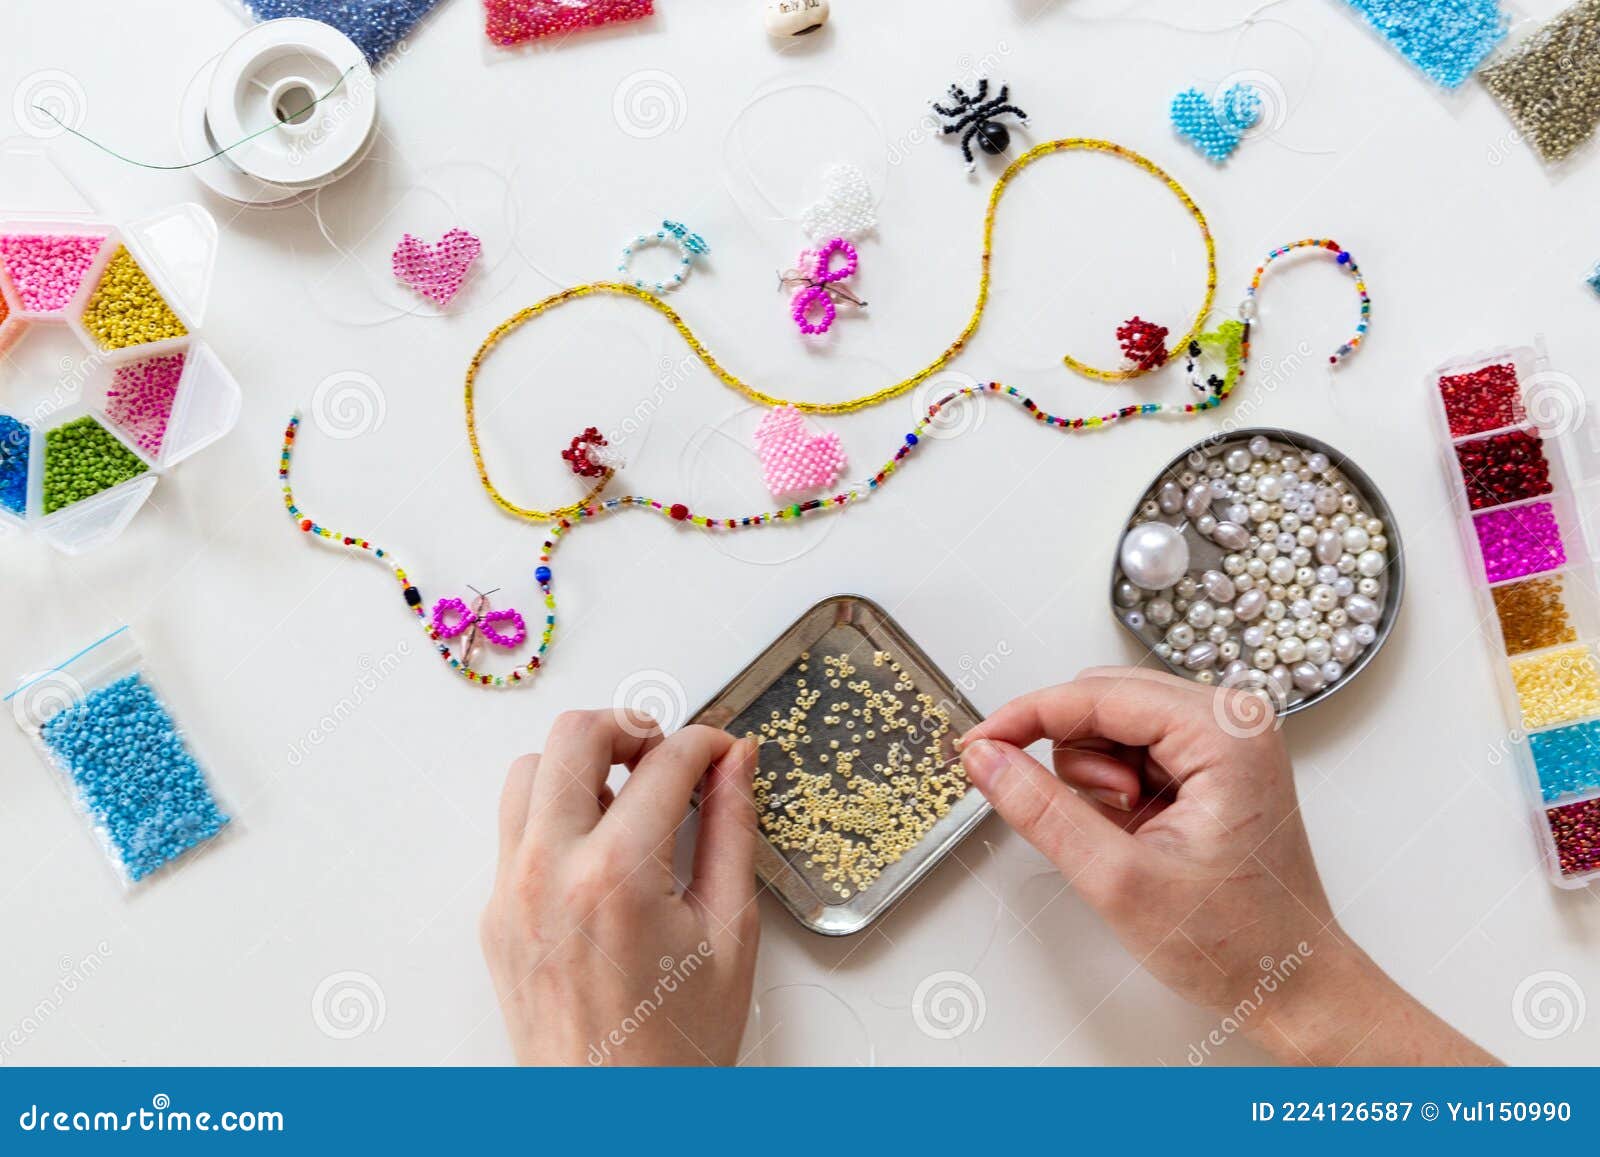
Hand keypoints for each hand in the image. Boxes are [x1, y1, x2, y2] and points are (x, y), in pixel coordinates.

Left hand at [481, 710, 759, 1065]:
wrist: (613, 1119)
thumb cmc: (676, 1046)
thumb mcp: (729, 933)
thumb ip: (732, 831)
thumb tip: (736, 761)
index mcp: (616, 875)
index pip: (664, 762)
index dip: (706, 743)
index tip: (724, 754)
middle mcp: (548, 872)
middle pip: (572, 736)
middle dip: (629, 726)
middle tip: (667, 753)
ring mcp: (509, 892)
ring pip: (527, 771)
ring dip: (580, 765)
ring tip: (629, 799)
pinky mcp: (494, 916)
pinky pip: (515, 829)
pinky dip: (556, 814)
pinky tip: (603, 848)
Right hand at [959, 668, 1495, 1065]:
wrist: (1290, 985)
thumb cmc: (1235, 942)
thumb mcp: (1118, 878)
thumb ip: (1041, 809)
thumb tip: (985, 758)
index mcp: (1223, 732)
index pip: (1096, 695)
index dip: (1026, 717)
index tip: (976, 745)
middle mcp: (1231, 719)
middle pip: (1103, 700)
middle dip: (1074, 758)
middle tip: (1087, 821)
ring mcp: (1224, 739)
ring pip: (1112, 725)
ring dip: (1095, 777)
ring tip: (1129, 835)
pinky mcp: (1213, 763)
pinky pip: (1133, 749)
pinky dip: (1115, 789)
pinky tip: (1139, 831)